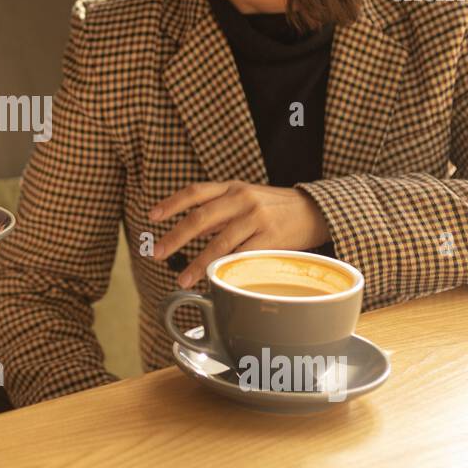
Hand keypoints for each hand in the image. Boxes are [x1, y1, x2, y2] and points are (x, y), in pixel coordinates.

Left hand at [149, 181, 329, 287]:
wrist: (315, 211)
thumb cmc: (274, 208)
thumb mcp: (246, 199)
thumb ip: (218, 211)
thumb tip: (185, 228)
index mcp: (232, 187)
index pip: (195, 192)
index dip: (171, 203)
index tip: (152, 216)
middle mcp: (242, 198)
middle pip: (201, 217)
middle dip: (175, 237)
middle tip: (156, 253)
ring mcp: (257, 218)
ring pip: (220, 242)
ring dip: (198, 263)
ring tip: (182, 278)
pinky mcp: (272, 238)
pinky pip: (243, 256)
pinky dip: (226, 269)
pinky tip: (214, 279)